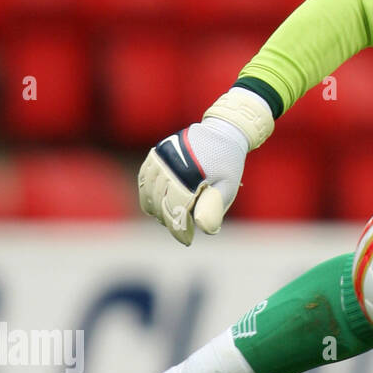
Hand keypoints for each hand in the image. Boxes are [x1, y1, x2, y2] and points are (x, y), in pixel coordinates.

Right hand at [137, 88, 273, 244]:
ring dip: (157, 210)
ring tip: (172, 217)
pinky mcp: (155, 153)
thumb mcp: (228, 186)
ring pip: (148, 193)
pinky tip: (157, 204)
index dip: (180, 229)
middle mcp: (171, 164)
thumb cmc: (227, 163)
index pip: (177, 210)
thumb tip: (205, 230)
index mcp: (190, 173)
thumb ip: (214, 206)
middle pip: (161, 203)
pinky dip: (148, 194)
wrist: (222, 132)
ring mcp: (160, 157)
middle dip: (170, 221)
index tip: (188, 240)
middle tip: (184, 230)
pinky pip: (144, 180)